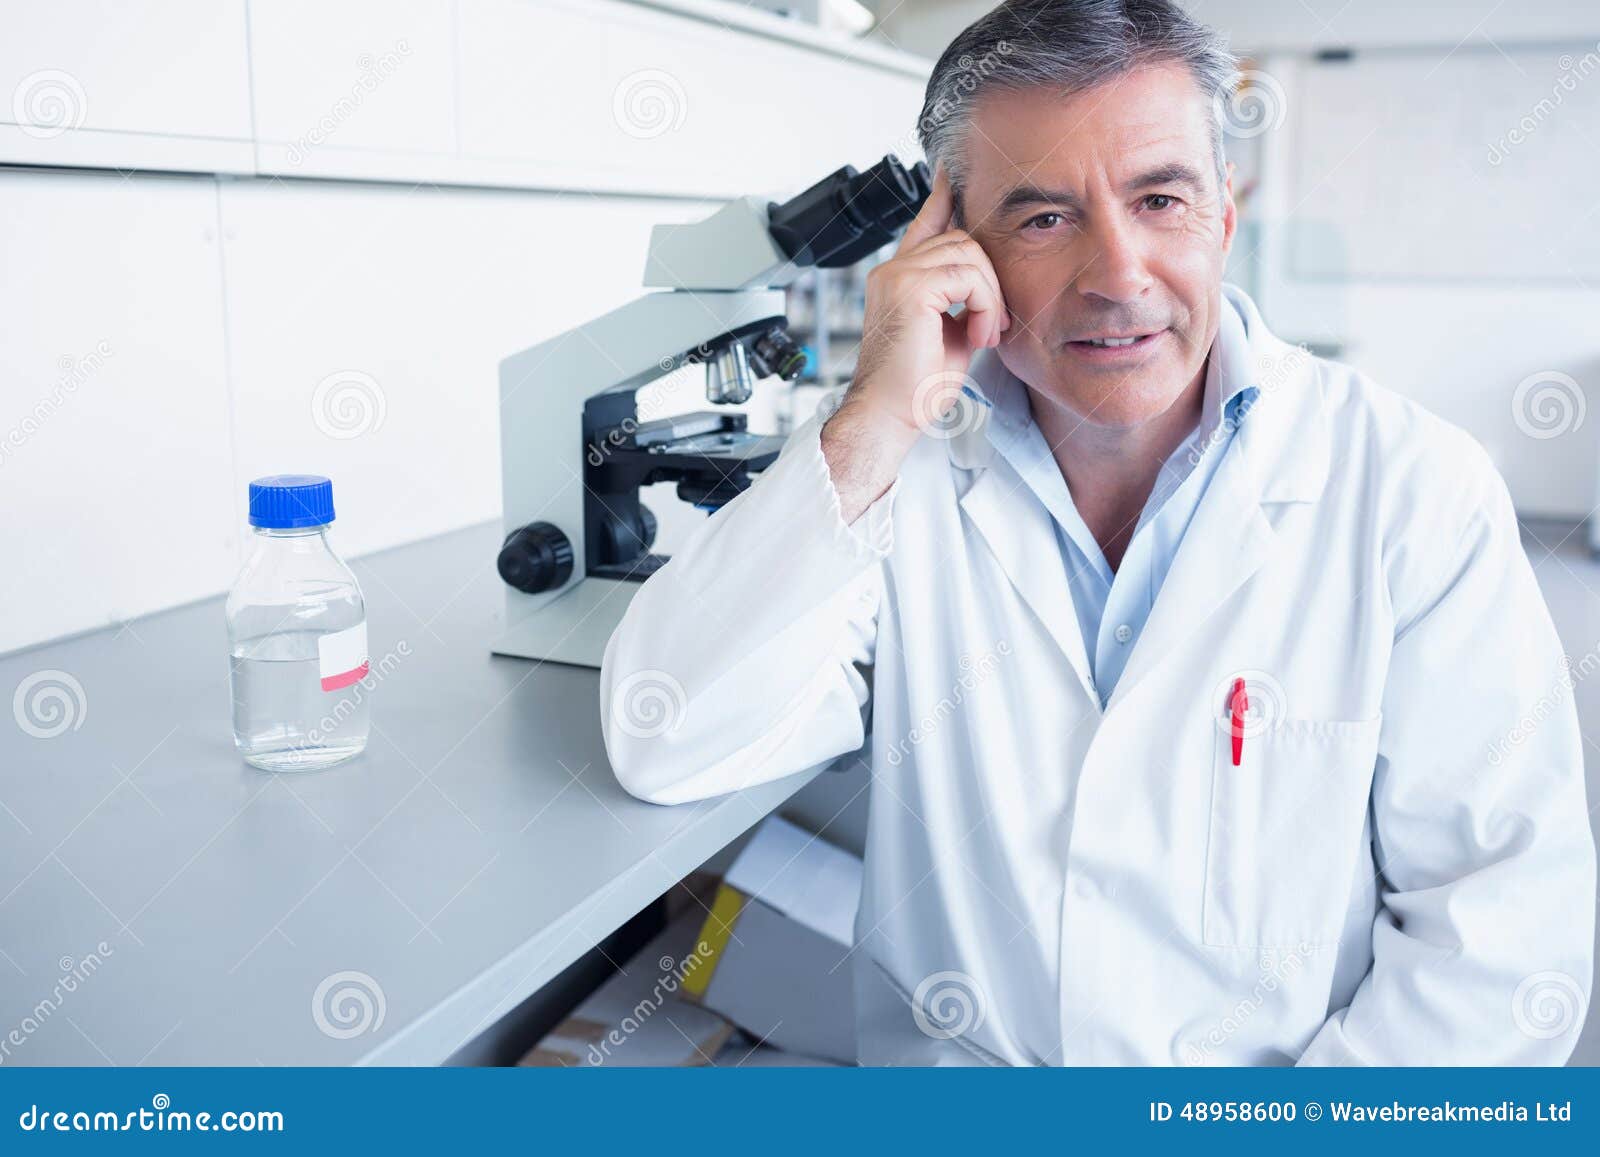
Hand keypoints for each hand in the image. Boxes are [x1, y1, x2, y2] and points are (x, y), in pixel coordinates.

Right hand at [821, 164, 1008, 521]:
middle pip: (962, 239)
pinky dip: (985, 306)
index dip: (942, 196)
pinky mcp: (909, 289)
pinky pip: (968, 276)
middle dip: (990, 279)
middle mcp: (891, 271)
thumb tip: (986, 287)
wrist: (890, 416)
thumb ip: (961, 302)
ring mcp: (896, 276)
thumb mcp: (948, 335)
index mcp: (897, 278)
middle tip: (995, 325)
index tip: (952, 174)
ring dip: (991, 297)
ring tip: (986, 334)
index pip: (924, 223)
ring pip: (969, 255)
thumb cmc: (914, 389)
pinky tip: (980, 335)